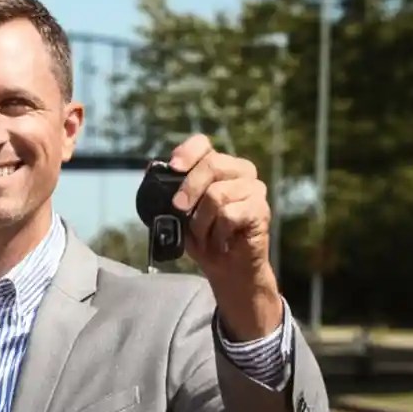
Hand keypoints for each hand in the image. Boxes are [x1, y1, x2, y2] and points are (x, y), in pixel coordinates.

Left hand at [168, 134, 281, 339]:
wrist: (226, 268)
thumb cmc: (203, 237)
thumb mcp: (179, 212)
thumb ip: (169, 191)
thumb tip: (152, 171)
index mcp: (219, 165)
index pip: (203, 144)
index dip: (186, 152)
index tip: (173, 167)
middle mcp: (240, 171)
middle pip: (211, 165)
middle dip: (188, 189)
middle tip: (178, 209)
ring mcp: (254, 189)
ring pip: (217, 194)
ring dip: (202, 222)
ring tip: (206, 235)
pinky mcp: (260, 210)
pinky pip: (229, 215)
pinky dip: (217, 232)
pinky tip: (221, 241)